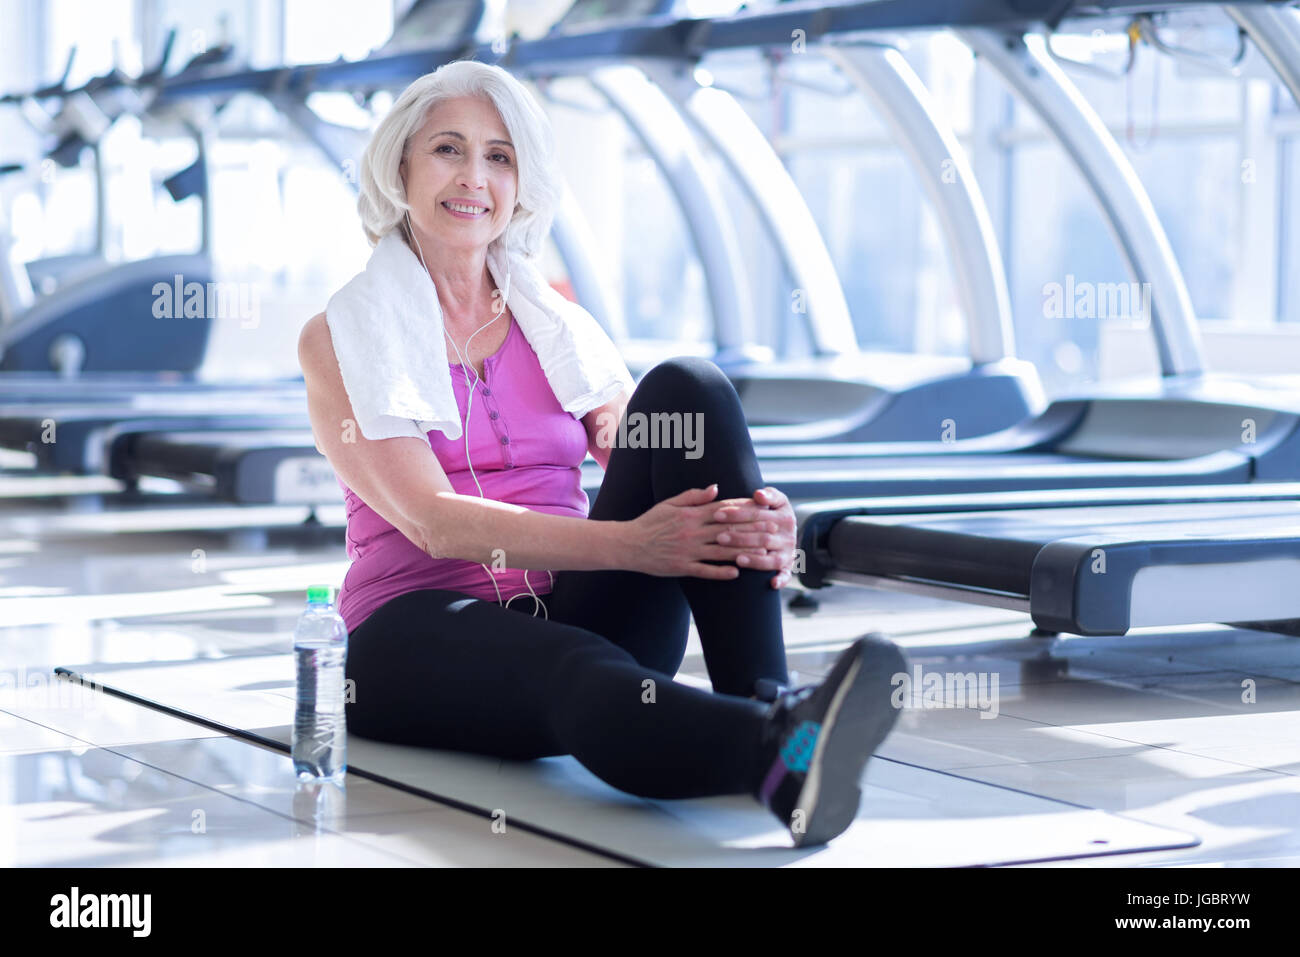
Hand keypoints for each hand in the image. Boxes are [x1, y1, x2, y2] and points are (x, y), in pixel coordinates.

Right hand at [626, 484, 782, 579]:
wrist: (628, 544)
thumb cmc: (650, 522)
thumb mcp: (669, 503)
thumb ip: (693, 496)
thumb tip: (716, 488)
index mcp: (691, 514)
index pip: (724, 509)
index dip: (746, 509)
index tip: (764, 508)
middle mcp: (693, 532)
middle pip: (729, 530)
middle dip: (753, 529)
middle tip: (774, 529)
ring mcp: (688, 551)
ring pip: (722, 551)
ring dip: (744, 551)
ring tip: (763, 552)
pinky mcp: (682, 567)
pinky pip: (705, 571)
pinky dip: (721, 572)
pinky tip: (737, 573)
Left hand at [708, 486, 796, 588]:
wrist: (788, 530)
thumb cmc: (774, 512)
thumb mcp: (777, 500)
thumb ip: (769, 495)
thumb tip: (758, 494)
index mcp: (785, 517)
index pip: (758, 515)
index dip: (737, 514)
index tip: (717, 514)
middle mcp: (789, 535)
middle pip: (762, 537)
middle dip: (740, 537)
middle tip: (719, 537)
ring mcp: (789, 553)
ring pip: (772, 558)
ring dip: (755, 559)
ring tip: (736, 558)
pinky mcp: (789, 567)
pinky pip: (786, 575)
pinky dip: (781, 580)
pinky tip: (771, 583)